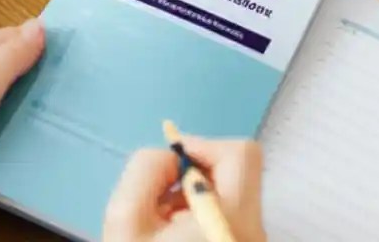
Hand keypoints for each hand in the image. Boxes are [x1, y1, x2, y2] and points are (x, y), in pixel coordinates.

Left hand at [0, 19, 45, 241]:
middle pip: (1, 73)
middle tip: (67, 75)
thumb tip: (35, 26)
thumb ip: (8, 58)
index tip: (63, 39)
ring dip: (23, 105)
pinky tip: (29, 144)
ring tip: (57, 109)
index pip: (2, 41)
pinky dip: (12, 135)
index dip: (29, 36)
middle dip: (31, 71)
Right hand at [103, 137, 266, 241]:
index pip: (240, 154)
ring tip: (163, 228)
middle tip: (162, 200)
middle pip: (237, 174)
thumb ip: (145, 170)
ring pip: (231, 198)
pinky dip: (201, 220)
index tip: (172, 165)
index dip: (202, 146)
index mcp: (231, 220)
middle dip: (194, 176)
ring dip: (194, 200)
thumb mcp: (124, 220)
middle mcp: (254, 232)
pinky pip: (228, 220)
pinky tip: (175, 240)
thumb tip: (168, 157)